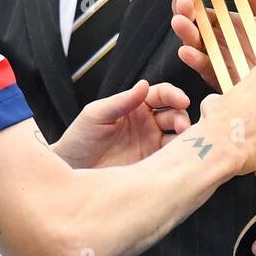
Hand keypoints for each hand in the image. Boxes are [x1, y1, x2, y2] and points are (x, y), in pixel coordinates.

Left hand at [52, 79, 190, 168]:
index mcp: (136, 106)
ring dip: (185, 137)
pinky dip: (180, 156)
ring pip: (178, 137)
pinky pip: (172, 159)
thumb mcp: (96, 114)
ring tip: (185, 143)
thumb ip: (121, 101)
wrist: (70, 171)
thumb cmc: (79, 139)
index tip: (182, 100)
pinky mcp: (152, 166)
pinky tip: (181, 158)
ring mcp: (151, 145)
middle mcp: (148, 124)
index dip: (174, 95)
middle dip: (182, 117)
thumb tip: (144, 84)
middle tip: (182, 126)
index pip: (162, 95)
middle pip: (175, 114)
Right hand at [170, 0, 255, 136]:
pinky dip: (196, 62)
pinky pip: (209, 73)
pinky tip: (188, 51)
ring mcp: (226, 65)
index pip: (206, 11)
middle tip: (183, 5)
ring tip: (180, 23)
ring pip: (198, 49)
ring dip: (186, 36)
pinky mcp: (229, 85)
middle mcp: (226, 46)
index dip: (192, 0)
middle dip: (184, 15)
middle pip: (196, 29)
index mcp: (235, 27)